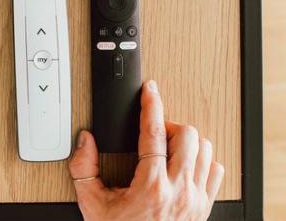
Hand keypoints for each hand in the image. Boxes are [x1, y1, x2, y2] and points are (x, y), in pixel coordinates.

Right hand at [69, 81, 224, 220]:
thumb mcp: (91, 204)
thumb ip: (83, 168)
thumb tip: (85, 141)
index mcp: (150, 186)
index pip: (154, 133)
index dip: (151, 105)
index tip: (150, 91)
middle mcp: (178, 190)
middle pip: (186, 136)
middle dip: (169, 125)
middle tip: (154, 132)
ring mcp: (195, 199)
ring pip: (204, 149)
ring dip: (187, 141)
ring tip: (168, 147)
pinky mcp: (204, 207)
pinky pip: (216, 170)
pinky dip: (203, 160)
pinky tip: (185, 164)